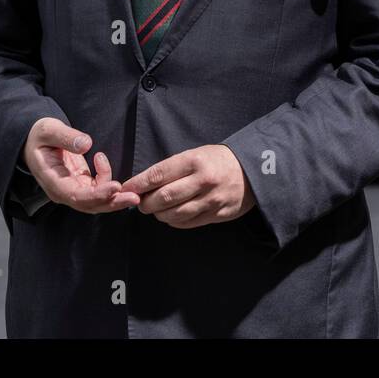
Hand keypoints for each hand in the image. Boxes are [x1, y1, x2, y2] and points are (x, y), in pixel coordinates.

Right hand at [23, 117, 139, 213]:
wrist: (35, 140)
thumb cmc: (40, 136)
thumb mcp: (48, 130)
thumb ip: (65, 136)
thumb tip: (86, 143)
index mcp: (52, 182)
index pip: (76, 196)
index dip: (97, 194)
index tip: (115, 187)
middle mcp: (63, 191)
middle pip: (90, 205)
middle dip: (113, 202)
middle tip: (134, 198)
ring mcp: (73, 189)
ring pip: (97, 201)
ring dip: (116, 197)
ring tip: (133, 191)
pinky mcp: (81, 183)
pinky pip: (98, 188)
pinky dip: (106, 178)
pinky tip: (100, 159)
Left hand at [120, 145, 255, 228]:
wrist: (253, 170)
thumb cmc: (217, 160)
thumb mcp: (196, 154)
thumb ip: (172, 169)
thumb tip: (144, 184)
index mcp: (194, 161)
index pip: (158, 174)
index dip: (138, 183)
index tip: (126, 188)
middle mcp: (203, 181)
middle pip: (164, 198)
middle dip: (146, 203)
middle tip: (140, 202)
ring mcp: (212, 200)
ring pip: (175, 215)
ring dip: (159, 214)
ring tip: (156, 209)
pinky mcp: (218, 214)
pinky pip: (188, 223)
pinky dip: (175, 221)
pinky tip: (172, 215)